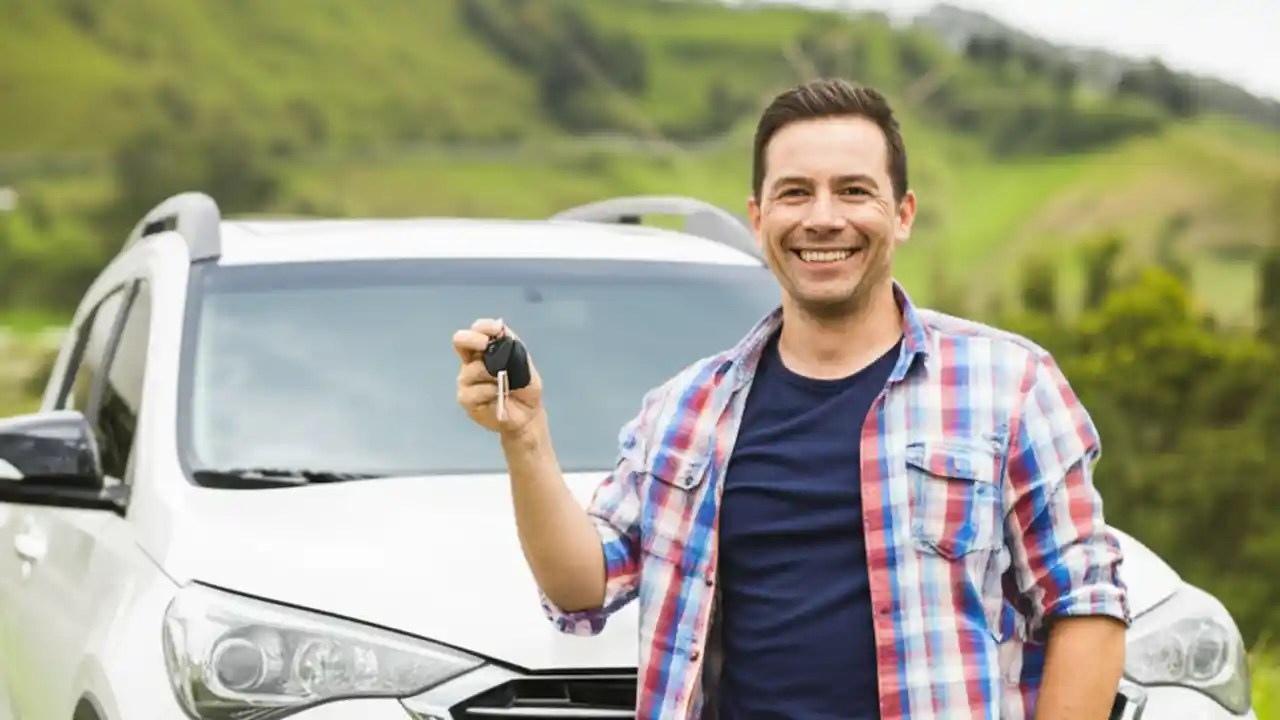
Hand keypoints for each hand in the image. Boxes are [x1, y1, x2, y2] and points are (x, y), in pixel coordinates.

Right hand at [453, 318, 543, 436]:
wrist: (527, 415)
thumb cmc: (524, 387)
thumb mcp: (525, 364)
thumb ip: (513, 347)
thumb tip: (502, 330)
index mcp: (485, 350)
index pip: (477, 330)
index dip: (484, 326)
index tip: (497, 330)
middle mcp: (472, 361)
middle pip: (460, 340)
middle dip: (474, 339)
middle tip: (486, 346)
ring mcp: (466, 380)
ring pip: (472, 368)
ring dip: (492, 375)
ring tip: (504, 384)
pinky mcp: (465, 398)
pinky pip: (474, 390)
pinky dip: (489, 391)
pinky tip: (498, 395)